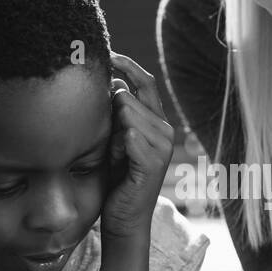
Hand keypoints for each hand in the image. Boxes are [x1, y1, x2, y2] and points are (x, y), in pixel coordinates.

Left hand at [102, 53, 173, 239]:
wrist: (124, 217)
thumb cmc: (117, 178)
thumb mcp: (114, 138)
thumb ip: (117, 112)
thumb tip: (111, 82)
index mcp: (156, 121)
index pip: (145, 82)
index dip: (127, 64)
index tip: (107, 53)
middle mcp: (164, 130)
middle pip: (130, 96)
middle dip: (110, 110)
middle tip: (107, 140)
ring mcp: (162, 146)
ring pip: (127, 113)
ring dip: (111, 131)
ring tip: (113, 155)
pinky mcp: (153, 163)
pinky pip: (130, 137)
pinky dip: (119, 143)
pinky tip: (118, 157)